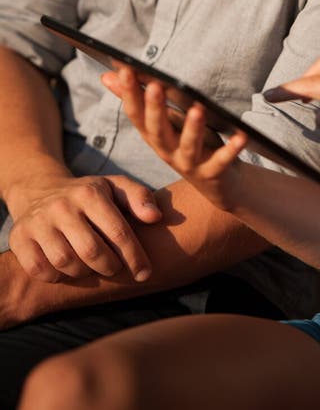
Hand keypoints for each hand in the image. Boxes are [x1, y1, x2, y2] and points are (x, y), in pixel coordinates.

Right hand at [7, 171, 161, 283]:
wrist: (40, 190)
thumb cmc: (89, 195)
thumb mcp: (115, 187)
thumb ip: (139, 198)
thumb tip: (156, 217)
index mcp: (90, 193)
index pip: (118, 232)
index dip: (135, 256)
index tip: (145, 273)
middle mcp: (62, 206)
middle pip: (91, 251)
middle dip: (110, 266)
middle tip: (116, 269)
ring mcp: (38, 221)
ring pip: (65, 262)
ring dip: (84, 273)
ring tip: (92, 267)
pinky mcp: (19, 237)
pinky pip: (39, 269)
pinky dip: (56, 276)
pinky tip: (67, 269)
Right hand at [102, 67, 248, 211]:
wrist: (218, 185)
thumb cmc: (188, 145)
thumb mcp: (163, 122)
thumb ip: (138, 100)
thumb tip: (107, 76)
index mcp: (154, 136)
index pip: (136, 114)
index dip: (129, 93)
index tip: (125, 69)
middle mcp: (167, 151)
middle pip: (158, 131)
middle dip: (155, 109)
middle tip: (155, 86)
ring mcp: (189, 164)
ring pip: (188, 146)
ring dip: (192, 128)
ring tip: (198, 108)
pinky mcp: (213, 173)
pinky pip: (222, 161)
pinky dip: (231, 150)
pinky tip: (241, 136)